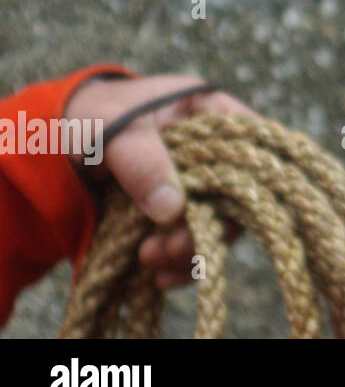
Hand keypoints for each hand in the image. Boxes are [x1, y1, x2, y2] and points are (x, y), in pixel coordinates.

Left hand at [64, 74, 255, 289]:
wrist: (48, 143)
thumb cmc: (87, 117)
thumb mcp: (109, 129)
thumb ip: (142, 162)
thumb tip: (173, 209)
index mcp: (207, 110)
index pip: (252, 138)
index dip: (253, 172)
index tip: (231, 208)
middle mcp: (212, 147)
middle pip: (237, 189)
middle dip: (209, 225)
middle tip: (171, 248)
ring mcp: (196, 180)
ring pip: (216, 220)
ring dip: (189, 248)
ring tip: (153, 260)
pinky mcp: (176, 209)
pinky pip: (192, 239)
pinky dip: (179, 261)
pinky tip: (159, 276)